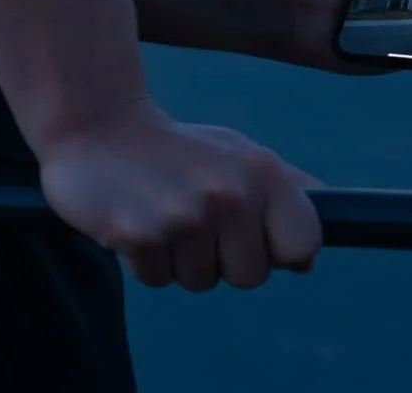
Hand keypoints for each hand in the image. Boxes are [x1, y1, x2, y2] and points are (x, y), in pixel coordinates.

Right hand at [40, 100, 321, 291]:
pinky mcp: (141, 236)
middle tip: (199, 219)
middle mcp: (231, 195)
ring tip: (167, 214)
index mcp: (264, 173)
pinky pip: (159, 281)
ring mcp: (186, 217)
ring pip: (202, 283)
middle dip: (226, 260)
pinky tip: (139, 219)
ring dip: (183, 260)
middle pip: (251, 277)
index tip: (259, 238)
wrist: (101, 129)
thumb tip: (310, 257)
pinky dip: (148, 261)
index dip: (282, 250)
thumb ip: (284, 194)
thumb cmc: (181, 149)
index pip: (303, 245)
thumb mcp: (240, 154)